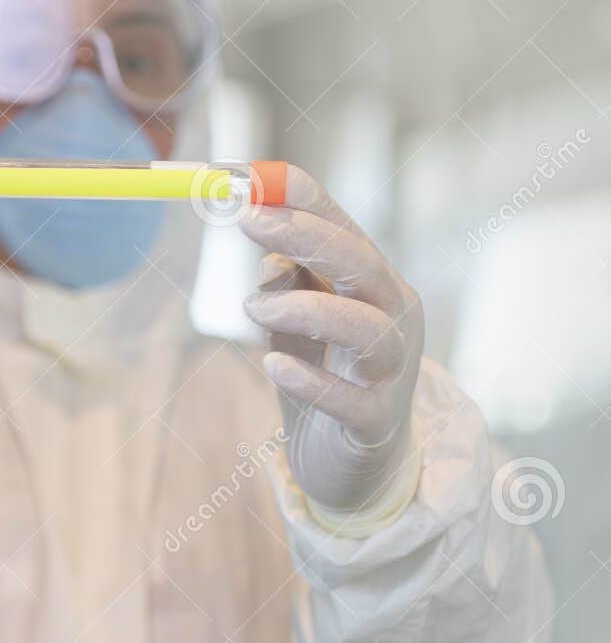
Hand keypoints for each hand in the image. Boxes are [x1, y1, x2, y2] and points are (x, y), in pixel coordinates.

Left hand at [241, 165, 423, 512]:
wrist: (351, 465)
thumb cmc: (324, 378)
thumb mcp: (295, 326)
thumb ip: (286, 289)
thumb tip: (269, 257)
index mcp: (374, 285)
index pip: (345, 228)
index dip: (304, 199)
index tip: (253, 177)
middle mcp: (394, 319)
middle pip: (363, 266)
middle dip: (306, 236)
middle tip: (247, 220)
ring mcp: (392, 372)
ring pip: (365, 327)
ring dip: (303, 307)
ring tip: (251, 306)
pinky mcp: (376, 422)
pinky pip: (348, 397)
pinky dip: (311, 378)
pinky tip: (273, 364)